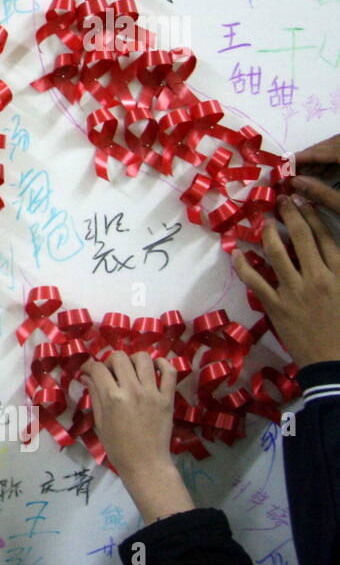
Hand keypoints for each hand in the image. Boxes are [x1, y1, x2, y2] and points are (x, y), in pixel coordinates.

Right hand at [83, 351, 193, 523]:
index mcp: (112, 398)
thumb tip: (87, 376)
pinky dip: (163, 364)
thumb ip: (95, 395)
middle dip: (110, 361)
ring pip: (143, 359)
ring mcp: (153, 393)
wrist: (145, 464)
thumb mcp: (100, 422)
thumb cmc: (118, 447)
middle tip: (110, 373)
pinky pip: (170, 372)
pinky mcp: (168, 398)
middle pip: (119, 358)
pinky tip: (154, 368)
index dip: (90, 366)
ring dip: (133, 360)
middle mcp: (133, 390)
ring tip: (131, 371)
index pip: (98, 368)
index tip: (89, 371)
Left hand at [233, 195, 339, 368]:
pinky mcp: (275, 306)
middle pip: (301, 237)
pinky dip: (243, 264)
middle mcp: (318, 278)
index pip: (326, 237)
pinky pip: (254, 280)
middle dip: (291, 214)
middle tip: (282, 199)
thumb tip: (331, 254)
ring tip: (263, 220)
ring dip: (267, 233)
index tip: (304, 201)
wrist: (336, 365)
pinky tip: (235, 251)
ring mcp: (294, 291)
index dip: (313, 216)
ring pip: (276, 253)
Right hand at [290, 133, 339, 212]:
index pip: (328, 150)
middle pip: (335, 143)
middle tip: (294, 167)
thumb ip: (320, 193)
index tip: (286, 162)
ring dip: (323, 156)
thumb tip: (295, 182)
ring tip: (307, 172)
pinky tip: (325, 172)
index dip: (306, 155)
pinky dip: (335, 159)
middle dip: (313, 154)